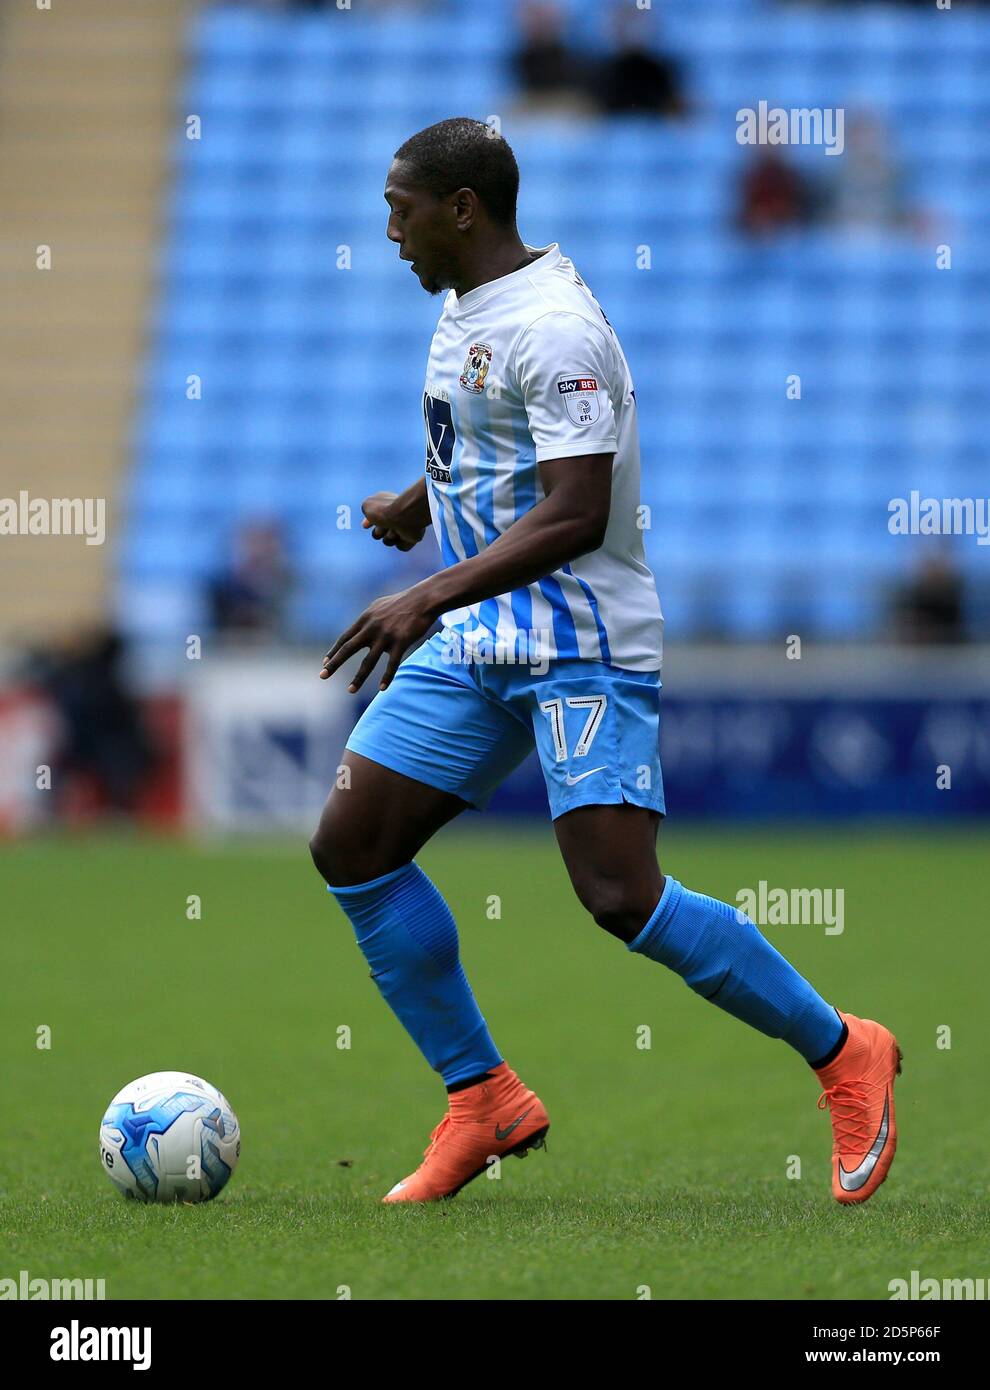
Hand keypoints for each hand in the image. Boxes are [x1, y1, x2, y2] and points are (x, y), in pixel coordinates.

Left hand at [319, 586, 439, 691]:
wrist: (423, 599)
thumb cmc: (402, 603)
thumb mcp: (379, 606)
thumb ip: (368, 620)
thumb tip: (361, 632)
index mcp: (365, 619)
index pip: (345, 638)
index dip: (334, 651)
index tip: (325, 662)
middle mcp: (372, 628)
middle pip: (349, 649)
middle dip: (334, 663)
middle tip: (323, 675)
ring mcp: (386, 636)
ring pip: (368, 661)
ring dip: (358, 677)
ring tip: (350, 690)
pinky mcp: (401, 642)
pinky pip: (392, 663)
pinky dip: (387, 677)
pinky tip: (382, 688)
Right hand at [361, 491, 425, 550]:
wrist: (403, 516)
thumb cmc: (385, 509)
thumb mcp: (367, 505)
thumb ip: (367, 510)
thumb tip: (372, 518)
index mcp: (388, 504)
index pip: (376, 515)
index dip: (369, 522)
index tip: (365, 526)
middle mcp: (397, 515)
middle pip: (380, 532)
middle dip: (379, 532)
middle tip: (383, 526)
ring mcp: (404, 527)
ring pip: (389, 540)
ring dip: (389, 537)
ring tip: (394, 530)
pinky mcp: (411, 537)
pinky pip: (401, 546)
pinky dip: (400, 542)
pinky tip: (402, 535)